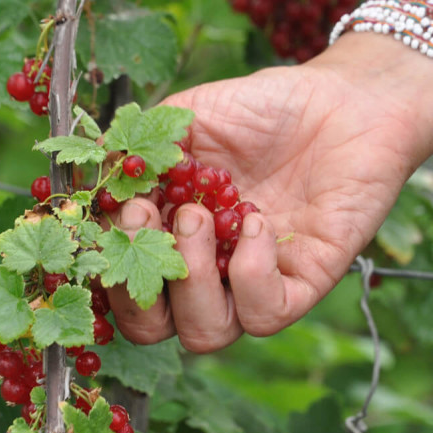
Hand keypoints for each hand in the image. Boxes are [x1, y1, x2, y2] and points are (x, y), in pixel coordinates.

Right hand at [105, 38, 432, 351]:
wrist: (340, 99)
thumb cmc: (260, 107)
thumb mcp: (184, 118)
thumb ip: (137, 152)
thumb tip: (92, 185)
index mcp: (168, 233)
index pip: (120, 278)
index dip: (107, 259)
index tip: (120, 208)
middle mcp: (205, 267)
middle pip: (151, 327)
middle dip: (138, 285)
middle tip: (148, 220)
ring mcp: (251, 280)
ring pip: (205, 332)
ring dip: (192, 280)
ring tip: (200, 215)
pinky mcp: (303, 283)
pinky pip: (265, 314)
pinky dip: (251, 273)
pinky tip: (254, 220)